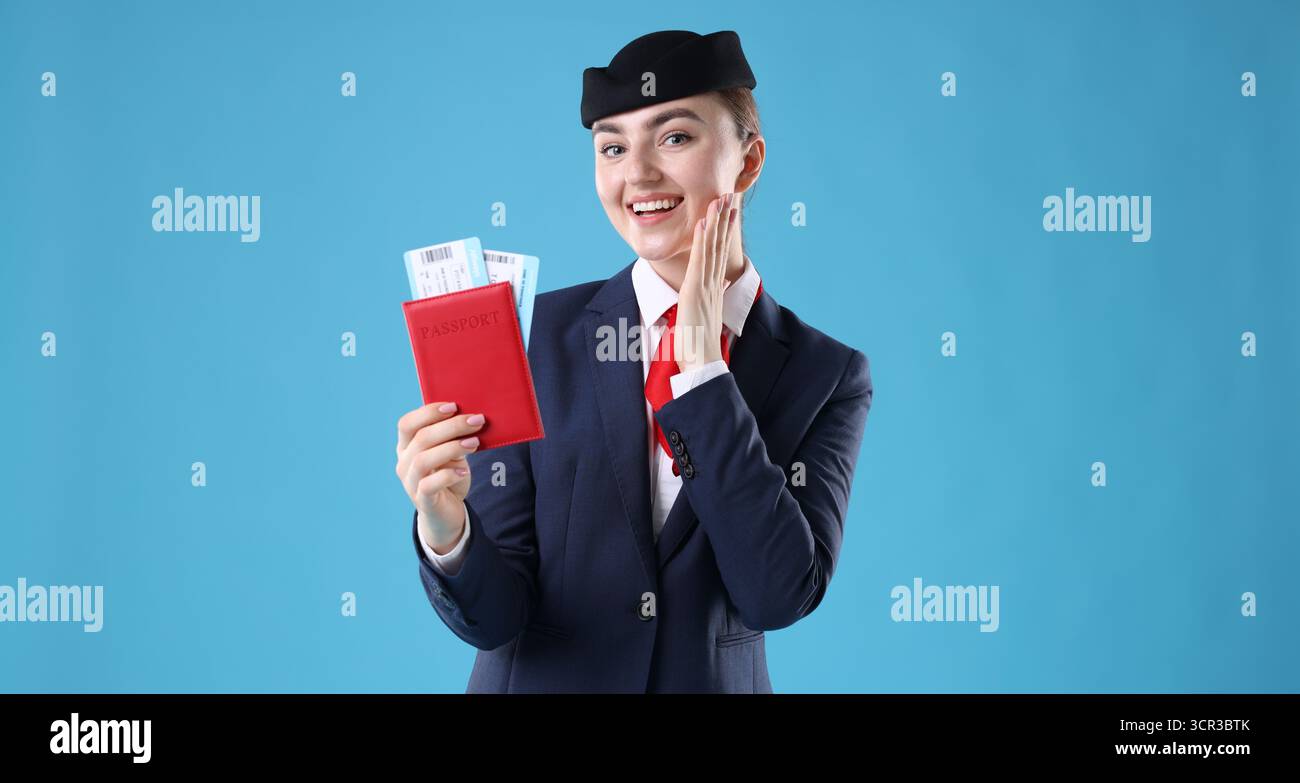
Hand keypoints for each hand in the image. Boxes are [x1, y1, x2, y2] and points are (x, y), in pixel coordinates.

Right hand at [394, 401, 484, 553]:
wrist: (447, 514)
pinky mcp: (422, 500)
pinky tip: (464, 472)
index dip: (428, 412)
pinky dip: (449, 475)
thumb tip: (471, 418)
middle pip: (421, 438)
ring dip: (451, 447)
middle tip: (476, 421)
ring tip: (474, 444)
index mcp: (407, 446)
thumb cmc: (449, 477)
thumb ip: (453, 438)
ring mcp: (410, 482)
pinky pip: (429, 485)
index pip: (407, 423)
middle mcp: (404, 463)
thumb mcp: (452, 454)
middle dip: (451, 426)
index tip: (454, 406)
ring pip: (423, 459)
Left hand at [674, 192, 738, 372]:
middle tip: (729, 196)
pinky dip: (703, 240)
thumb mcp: (701, 320)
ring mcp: (705, 286)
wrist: (702, 364)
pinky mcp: (695, 290)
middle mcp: (713, 284)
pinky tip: (705, 222)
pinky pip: (700, 260)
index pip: (720, 255)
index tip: (729, 214)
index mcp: (714, 290)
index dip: (725, 232)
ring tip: (719, 199)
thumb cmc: (699, 348)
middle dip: (724, 219)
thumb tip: (708, 299)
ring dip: (716, 222)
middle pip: (720, 245)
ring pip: (713, 248)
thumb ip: (705, 306)